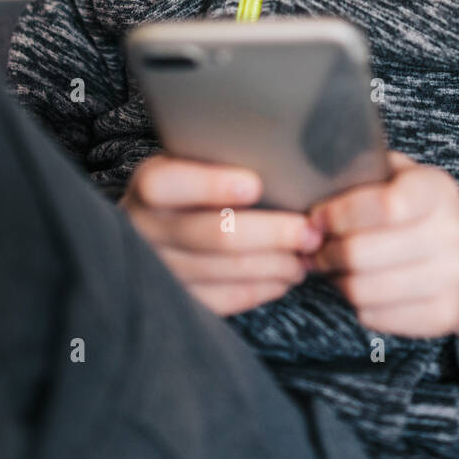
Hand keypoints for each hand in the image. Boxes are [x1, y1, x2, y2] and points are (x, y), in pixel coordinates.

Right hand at [119, 152, 323, 316]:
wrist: (153, 227)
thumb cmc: (191, 185)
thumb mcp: (191, 162)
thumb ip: (221, 159)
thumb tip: (283, 157)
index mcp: (150, 185)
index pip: (170, 184)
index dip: (212, 185)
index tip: (255, 185)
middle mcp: (147, 229)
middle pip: (216, 234)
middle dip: (273, 233)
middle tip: (311, 232)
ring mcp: (160, 269)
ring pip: (227, 270)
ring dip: (276, 265)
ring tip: (307, 255)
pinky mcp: (178, 301)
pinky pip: (225, 300)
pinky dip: (262, 288)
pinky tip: (284, 278)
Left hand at [305, 151, 458, 337]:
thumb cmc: (418, 214)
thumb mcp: (401, 178)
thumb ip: (363, 174)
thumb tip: (310, 193)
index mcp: (437, 190)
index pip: (384, 204)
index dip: (340, 214)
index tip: (317, 217)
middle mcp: (452, 232)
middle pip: (361, 252)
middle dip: (326, 251)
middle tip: (315, 248)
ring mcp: (453, 277)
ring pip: (362, 290)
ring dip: (336, 279)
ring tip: (332, 268)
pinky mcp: (444, 315)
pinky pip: (373, 316)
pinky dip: (355, 304)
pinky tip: (359, 287)